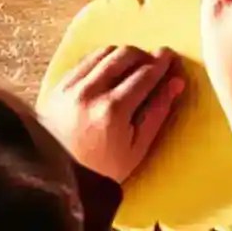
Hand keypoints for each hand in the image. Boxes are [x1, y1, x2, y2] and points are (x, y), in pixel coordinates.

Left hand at [38, 45, 184, 182]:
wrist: (56, 178)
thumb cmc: (102, 169)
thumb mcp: (137, 149)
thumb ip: (157, 113)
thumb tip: (176, 83)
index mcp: (113, 110)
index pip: (145, 74)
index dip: (162, 62)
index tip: (171, 56)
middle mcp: (89, 92)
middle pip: (124, 55)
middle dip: (144, 55)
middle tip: (152, 64)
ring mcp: (69, 87)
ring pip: (103, 53)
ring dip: (123, 55)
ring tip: (131, 68)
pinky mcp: (56, 87)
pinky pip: (84, 61)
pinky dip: (101, 60)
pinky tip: (108, 73)